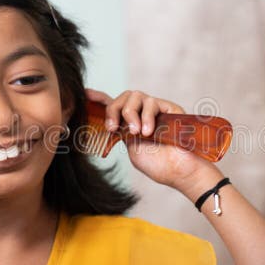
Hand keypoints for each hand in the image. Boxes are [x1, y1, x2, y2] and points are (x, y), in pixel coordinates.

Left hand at [85, 88, 220, 190]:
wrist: (179, 171)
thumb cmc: (158, 165)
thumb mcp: (132, 149)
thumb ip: (121, 132)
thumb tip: (111, 119)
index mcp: (131, 123)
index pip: (114, 105)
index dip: (99, 98)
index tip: (85, 94)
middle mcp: (142, 113)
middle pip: (123, 97)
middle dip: (113, 110)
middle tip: (112, 128)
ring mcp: (156, 109)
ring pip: (136, 96)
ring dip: (130, 114)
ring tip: (136, 133)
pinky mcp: (169, 108)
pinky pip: (151, 103)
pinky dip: (146, 116)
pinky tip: (148, 131)